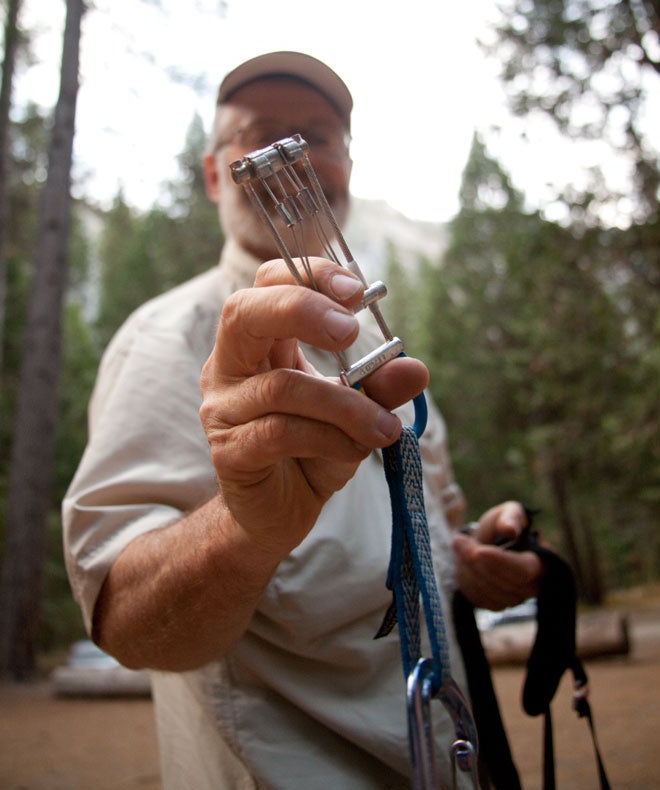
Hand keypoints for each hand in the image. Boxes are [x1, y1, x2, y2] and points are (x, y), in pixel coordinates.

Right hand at [200, 257, 428, 561]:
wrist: (280, 513)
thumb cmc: (313, 451)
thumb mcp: (356, 413)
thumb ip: (381, 388)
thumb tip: (416, 369)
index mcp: (259, 342)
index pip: (268, 283)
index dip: (310, 275)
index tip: (358, 292)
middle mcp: (229, 366)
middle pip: (243, 312)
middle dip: (301, 310)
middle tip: (351, 332)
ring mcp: (223, 408)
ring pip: (282, 386)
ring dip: (345, 405)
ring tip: (384, 427)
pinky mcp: (230, 451)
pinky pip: (281, 432)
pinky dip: (330, 438)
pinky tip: (356, 450)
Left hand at [452, 501, 542, 609]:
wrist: (491, 543)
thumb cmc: (503, 527)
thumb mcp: (509, 513)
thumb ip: (512, 517)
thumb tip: (510, 530)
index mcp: (540, 563)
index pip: (523, 569)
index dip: (501, 562)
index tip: (479, 551)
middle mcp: (531, 587)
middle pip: (502, 582)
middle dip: (477, 562)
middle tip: (459, 540)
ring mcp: (513, 599)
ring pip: (487, 591)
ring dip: (468, 569)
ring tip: (460, 545)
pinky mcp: (495, 604)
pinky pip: (477, 597)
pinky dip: (466, 578)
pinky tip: (463, 562)